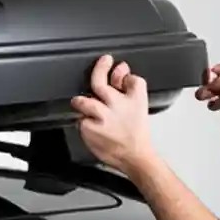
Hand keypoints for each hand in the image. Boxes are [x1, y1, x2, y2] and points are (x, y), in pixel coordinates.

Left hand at [71, 55, 159, 176]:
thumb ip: (128, 85)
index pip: (127, 77)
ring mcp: (102, 117)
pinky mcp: (90, 128)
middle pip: (99, 83)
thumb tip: (120, 69)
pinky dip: (84, 121)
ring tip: (84, 105)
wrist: (134, 157)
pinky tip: (93, 127)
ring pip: (83, 101)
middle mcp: (117, 106)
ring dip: (81, 102)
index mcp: (134, 100)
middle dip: (98, 70)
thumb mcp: (139, 106)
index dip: (118, 70)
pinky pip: (80, 119)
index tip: (111, 62)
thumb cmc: (135, 133)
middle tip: (100, 66)